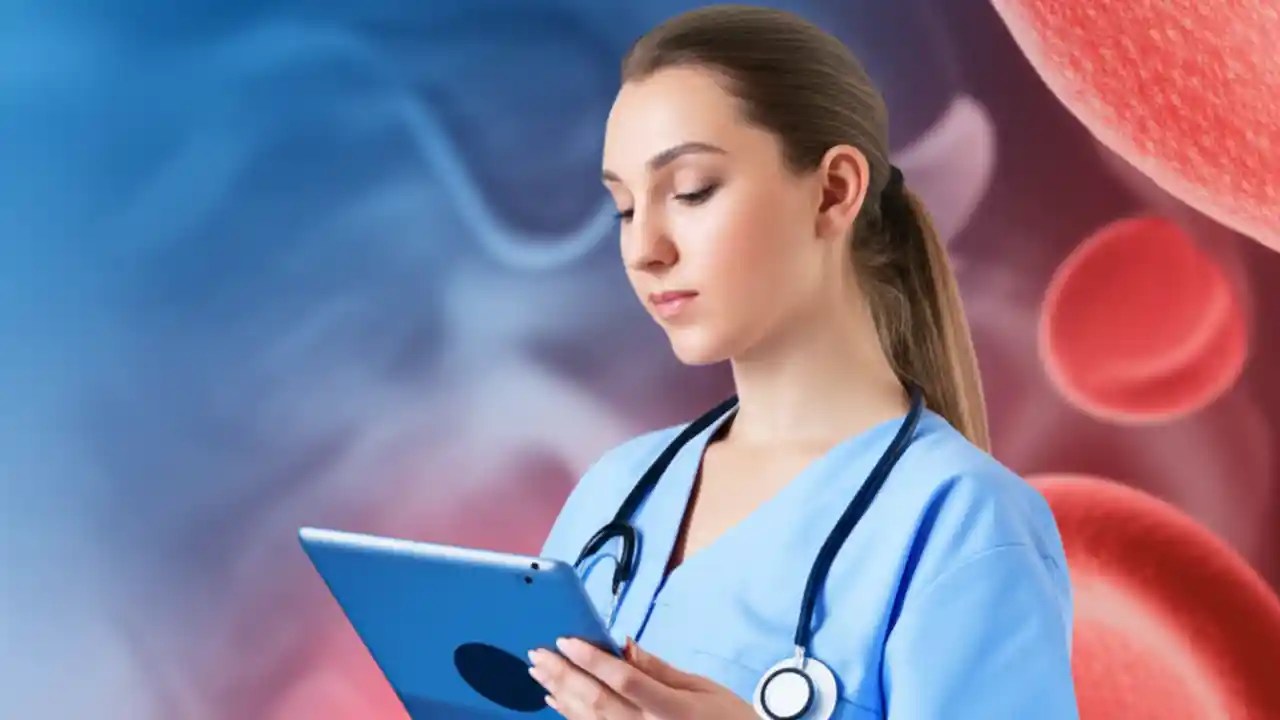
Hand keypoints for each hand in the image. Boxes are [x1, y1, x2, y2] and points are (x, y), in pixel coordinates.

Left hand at [527, 636, 757, 718]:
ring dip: (560, 694)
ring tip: (540, 671)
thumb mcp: (701, 688)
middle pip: (596, 702)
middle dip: (564, 675)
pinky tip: (556, 698)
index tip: (566, 640)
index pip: (625, 682)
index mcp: (672, 710)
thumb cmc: (726, 719)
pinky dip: (571, 716)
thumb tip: (623, 644)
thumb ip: (659, 669)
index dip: (593, 661)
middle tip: (538, 654)